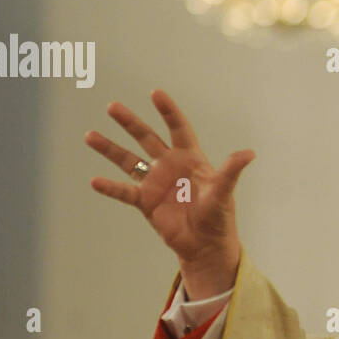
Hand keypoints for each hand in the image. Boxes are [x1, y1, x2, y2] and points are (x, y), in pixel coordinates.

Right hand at [85, 89, 253, 297]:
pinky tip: (95, 180)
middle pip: (147, 138)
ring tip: (90, 135)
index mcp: (190, 158)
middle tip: (111, 106)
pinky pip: (125, 191)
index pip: (178, 128)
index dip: (168, 111)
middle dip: (130, 122)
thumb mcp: (223, 192)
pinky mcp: (145, 202)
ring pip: (129, 160)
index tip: (155, 93)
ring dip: (110, 148)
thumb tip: (249, 153)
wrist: (205, 245)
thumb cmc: (218, 217)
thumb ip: (230, 171)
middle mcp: (170, 165)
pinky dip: (110, 187)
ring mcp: (155, 182)